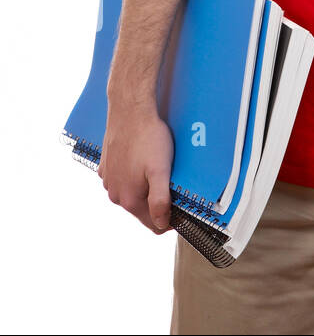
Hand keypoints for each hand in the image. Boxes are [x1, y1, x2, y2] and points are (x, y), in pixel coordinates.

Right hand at [99, 102, 174, 234]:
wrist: (130, 111)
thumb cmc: (148, 138)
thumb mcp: (161, 171)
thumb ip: (160, 200)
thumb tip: (162, 224)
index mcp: (129, 199)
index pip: (153, 224)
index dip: (171, 219)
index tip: (184, 207)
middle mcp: (115, 194)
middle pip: (143, 210)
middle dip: (159, 202)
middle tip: (176, 183)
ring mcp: (109, 180)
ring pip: (133, 194)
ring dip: (146, 188)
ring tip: (160, 169)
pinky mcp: (106, 167)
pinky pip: (124, 179)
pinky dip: (135, 175)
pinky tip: (144, 161)